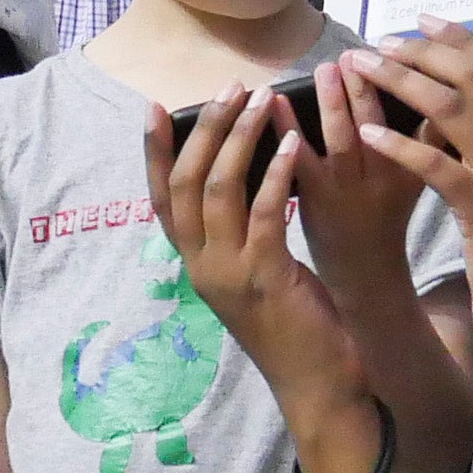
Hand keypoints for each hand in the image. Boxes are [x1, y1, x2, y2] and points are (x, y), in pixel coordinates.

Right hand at [144, 85, 358, 405]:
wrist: (318, 384)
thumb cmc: (297, 324)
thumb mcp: (259, 269)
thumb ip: (244, 229)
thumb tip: (248, 171)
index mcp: (195, 264)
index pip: (162, 200)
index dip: (155, 154)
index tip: (154, 108)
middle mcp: (202, 267)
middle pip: (185, 185)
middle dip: (204, 130)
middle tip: (230, 88)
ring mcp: (230, 273)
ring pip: (219, 191)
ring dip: (240, 140)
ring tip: (262, 100)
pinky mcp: (267, 277)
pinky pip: (265, 214)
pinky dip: (277, 174)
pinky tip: (294, 143)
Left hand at [288, 61, 430, 292]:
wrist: (368, 277)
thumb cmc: (389, 219)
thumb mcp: (419, 177)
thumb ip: (427, 136)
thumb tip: (434, 82)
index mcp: (416, 166)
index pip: (423, 116)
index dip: (413, 81)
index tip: (402, 48)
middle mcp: (385, 175)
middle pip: (379, 120)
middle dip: (368, 82)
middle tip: (359, 52)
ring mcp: (348, 188)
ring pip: (342, 136)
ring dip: (332, 99)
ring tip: (327, 67)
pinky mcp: (316, 200)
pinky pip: (300, 159)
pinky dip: (287, 127)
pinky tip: (275, 101)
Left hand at [350, 22, 472, 342]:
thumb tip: (470, 116)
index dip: (460, 40)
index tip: (421, 21)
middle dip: (423, 50)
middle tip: (379, 41)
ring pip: (452, 108)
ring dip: (401, 81)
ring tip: (362, 68)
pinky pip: (436, 164)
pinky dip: (399, 143)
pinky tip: (367, 131)